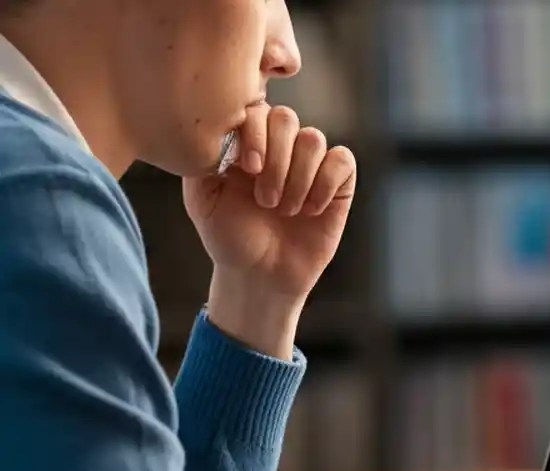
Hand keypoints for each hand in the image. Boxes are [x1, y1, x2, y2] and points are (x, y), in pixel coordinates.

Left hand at [182, 103, 356, 358]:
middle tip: (265, 200)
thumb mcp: (202, 199)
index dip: (255, 134)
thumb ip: (203, 160)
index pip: (255, 110)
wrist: (261, 275)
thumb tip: (222, 131)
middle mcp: (279, 147)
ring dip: (298, 178)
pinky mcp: (338, 182)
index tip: (247, 169)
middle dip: (277, 160)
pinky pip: (342, 159)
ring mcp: (310, 163)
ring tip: (285, 211)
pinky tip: (311, 210)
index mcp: (246, 143)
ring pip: (314, 139)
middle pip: (287, 118)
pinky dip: (326, 184)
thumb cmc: (230, 237)